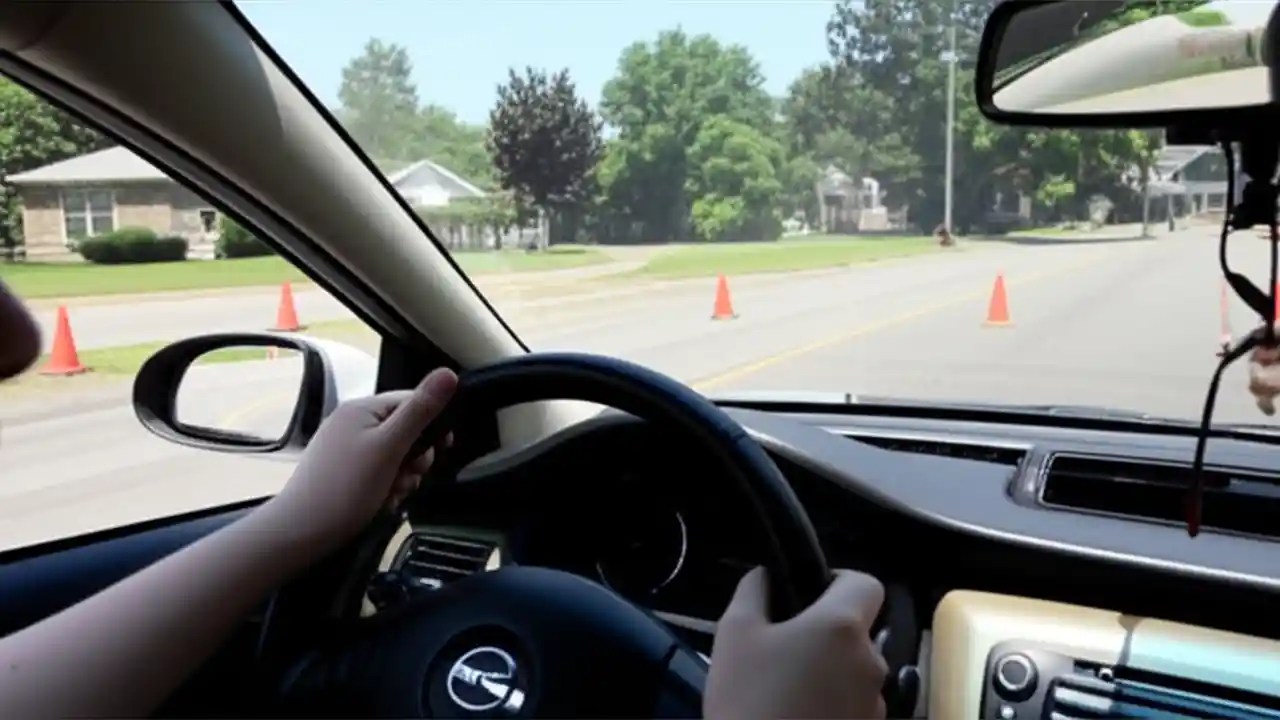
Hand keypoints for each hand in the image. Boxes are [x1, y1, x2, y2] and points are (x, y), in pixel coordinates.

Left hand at [262, 367, 457, 550]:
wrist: (300, 533)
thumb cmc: (346, 488)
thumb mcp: (390, 447)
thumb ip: (421, 411)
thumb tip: (448, 373)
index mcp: (362, 408)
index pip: (412, 401)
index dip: (432, 424)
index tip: (441, 450)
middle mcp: (353, 423)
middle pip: (405, 431)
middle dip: (415, 458)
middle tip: (407, 477)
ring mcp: (346, 449)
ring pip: (395, 456)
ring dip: (403, 477)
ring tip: (392, 494)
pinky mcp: (344, 473)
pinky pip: (379, 473)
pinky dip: (387, 488)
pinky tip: (381, 503)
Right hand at [704, 567, 887, 719]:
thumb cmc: (747, 698)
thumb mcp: (734, 634)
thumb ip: (753, 591)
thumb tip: (766, 575)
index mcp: (841, 627)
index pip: (866, 583)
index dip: (838, 581)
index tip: (808, 595)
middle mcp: (871, 661)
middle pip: (858, 631)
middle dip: (826, 633)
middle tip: (783, 648)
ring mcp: (875, 703)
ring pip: (856, 670)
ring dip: (831, 671)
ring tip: (788, 688)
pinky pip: (854, 704)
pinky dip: (834, 703)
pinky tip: (800, 712)